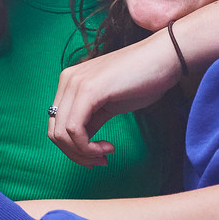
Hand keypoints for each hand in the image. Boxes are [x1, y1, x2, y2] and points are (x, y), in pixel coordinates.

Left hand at [49, 32, 181, 166]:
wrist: (165, 58)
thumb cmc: (143, 80)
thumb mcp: (110, 105)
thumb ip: (91, 120)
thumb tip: (80, 143)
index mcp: (70, 82)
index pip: (56, 125)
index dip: (73, 149)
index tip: (97, 156)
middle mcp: (67, 80)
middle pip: (54, 133)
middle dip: (76, 155)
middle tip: (100, 161)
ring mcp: (75, 84)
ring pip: (61, 134)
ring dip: (83, 154)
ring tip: (105, 154)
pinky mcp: (88, 91)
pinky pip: (74, 130)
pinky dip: (88, 147)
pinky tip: (107, 148)